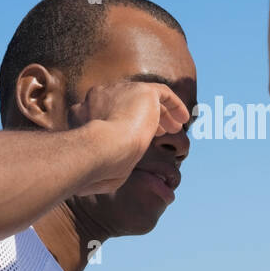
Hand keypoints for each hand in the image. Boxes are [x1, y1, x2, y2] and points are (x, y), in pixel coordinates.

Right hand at [68, 81, 189, 193]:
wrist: (98, 147)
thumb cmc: (95, 164)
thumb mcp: (94, 163)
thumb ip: (101, 162)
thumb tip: (102, 180)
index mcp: (85, 111)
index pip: (108, 111)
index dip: (124, 123)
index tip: (136, 138)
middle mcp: (101, 96)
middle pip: (127, 102)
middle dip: (143, 116)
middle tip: (158, 132)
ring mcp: (121, 91)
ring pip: (145, 97)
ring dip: (161, 112)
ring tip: (174, 128)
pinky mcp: (142, 91)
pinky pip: (163, 93)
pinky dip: (175, 104)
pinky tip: (184, 119)